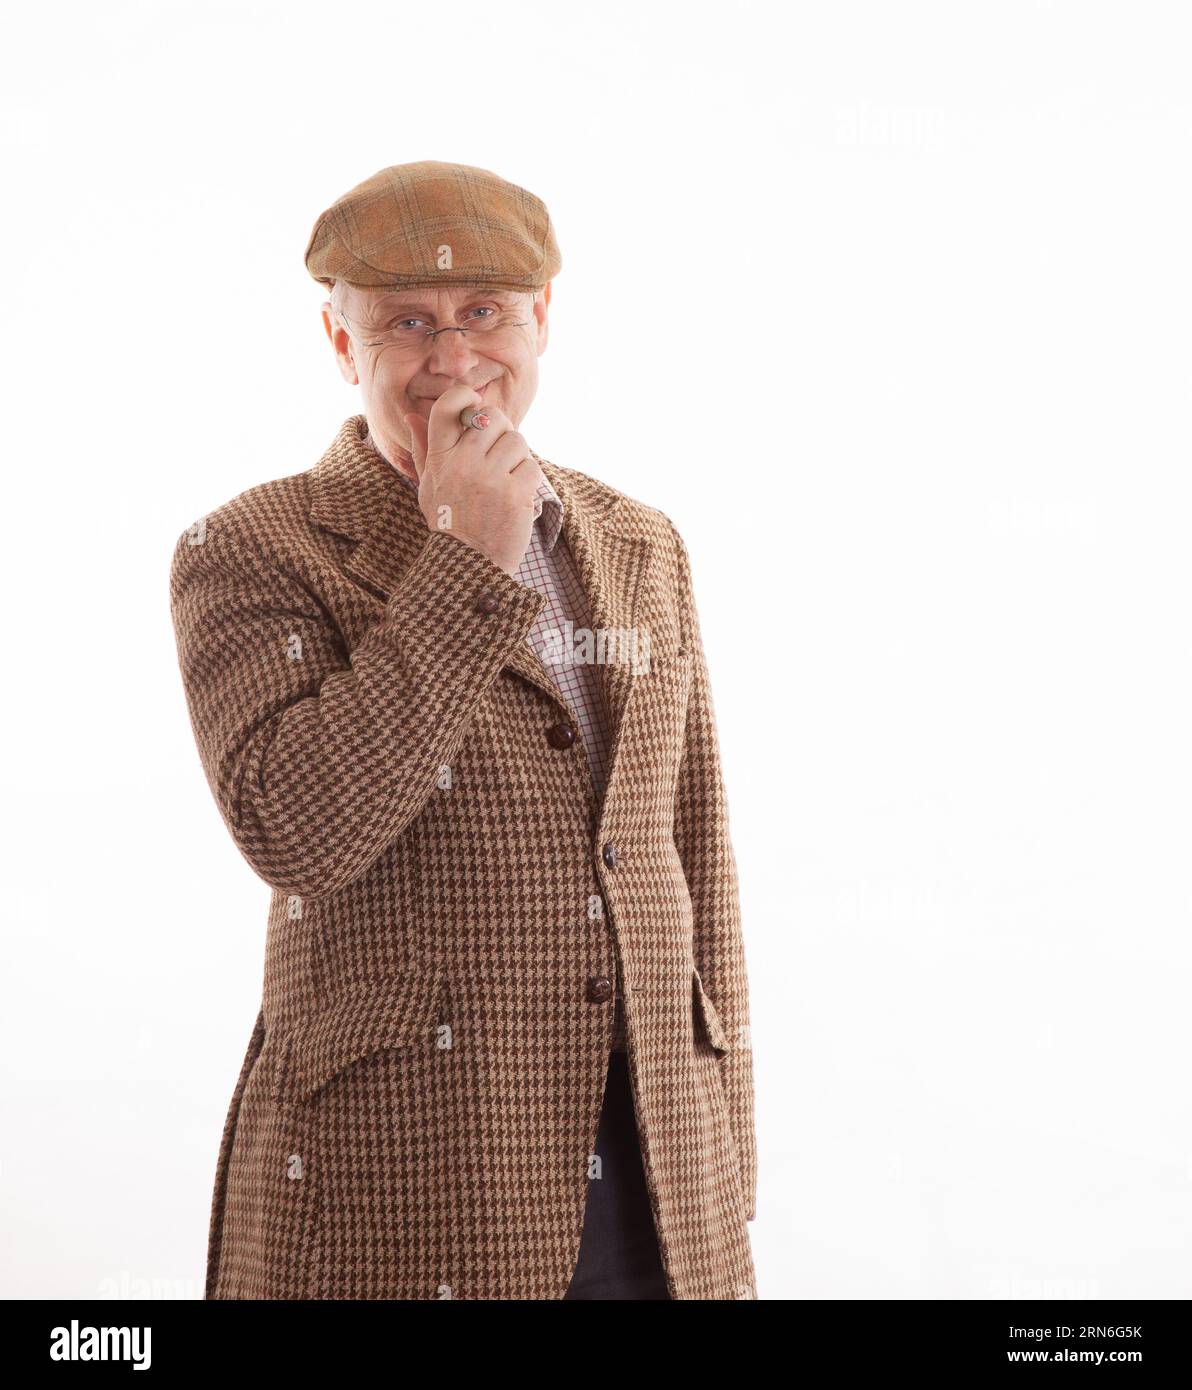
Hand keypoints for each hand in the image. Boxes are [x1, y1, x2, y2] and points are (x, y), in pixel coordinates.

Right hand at [404, 383, 542, 576]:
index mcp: (439, 458)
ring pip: (517, 441)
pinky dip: (528, 480)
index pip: (449, 406)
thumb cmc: (449, 522)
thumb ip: (423, 448)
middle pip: (492, 417)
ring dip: (517, 457)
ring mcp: (490, 478)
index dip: (465, 398)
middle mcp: (463, 463)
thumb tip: (413, 413)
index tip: (474, 407)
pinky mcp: (515, 494)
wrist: (470, 565)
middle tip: (498, 451)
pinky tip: (516, 496)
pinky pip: (531, 467)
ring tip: (506, 478)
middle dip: (501, 430)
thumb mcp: (428, 485)